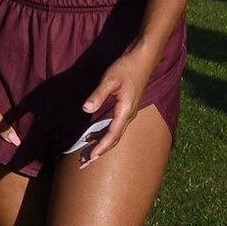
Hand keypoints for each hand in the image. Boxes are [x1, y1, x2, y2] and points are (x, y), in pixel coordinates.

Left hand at [75, 48, 152, 165]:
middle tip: (84, 165)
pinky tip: (93, 139)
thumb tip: (85, 109)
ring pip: (115, 136)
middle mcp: (128, 116)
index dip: (100, 147)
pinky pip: (115, 129)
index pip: (112, 135)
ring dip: (102, 147)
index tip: (90, 158)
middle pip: (114, 140)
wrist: (143, 60)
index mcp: (125, 111)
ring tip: (88, 157)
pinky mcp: (126, 110)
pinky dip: (104, 137)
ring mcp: (128, 114)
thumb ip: (97, 95)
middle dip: (99, 153)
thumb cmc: (125, 68)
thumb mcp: (109, 80)